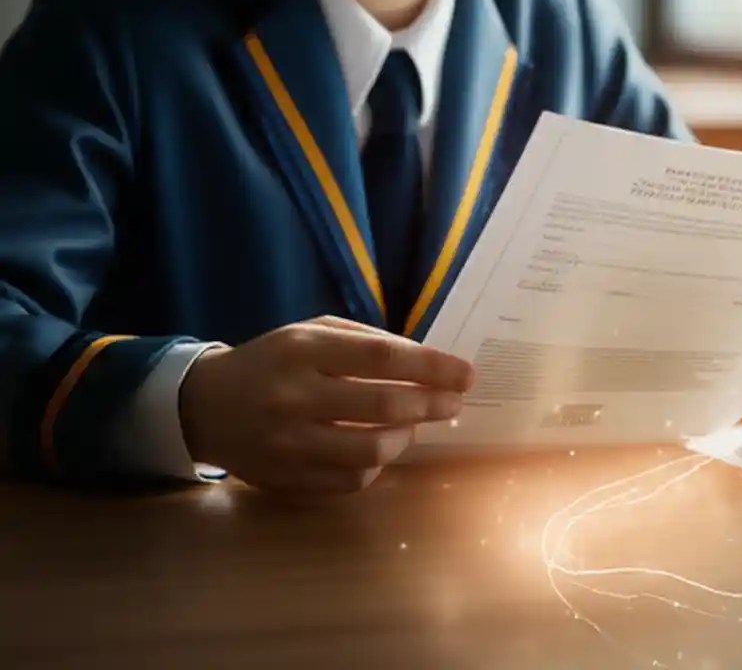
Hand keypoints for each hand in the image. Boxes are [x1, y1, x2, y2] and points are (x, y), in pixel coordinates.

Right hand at [179, 315, 472, 492]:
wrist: (204, 406)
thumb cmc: (273, 362)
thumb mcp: (311, 333)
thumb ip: (366, 342)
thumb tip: (428, 363)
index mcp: (303, 351)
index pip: (383, 358)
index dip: (432, 367)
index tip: (465, 374)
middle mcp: (294, 396)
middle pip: (384, 405)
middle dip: (432, 404)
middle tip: (453, 403)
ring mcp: (289, 443)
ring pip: (372, 449)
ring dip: (407, 437)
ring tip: (416, 424)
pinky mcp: (287, 478)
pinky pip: (352, 478)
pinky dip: (378, 463)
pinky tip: (382, 446)